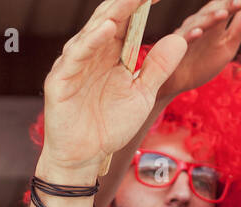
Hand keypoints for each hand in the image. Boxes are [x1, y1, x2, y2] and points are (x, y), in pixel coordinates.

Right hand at [40, 0, 187, 176]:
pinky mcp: (61, 80)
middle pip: (110, 17)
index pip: (127, 20)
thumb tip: (180, 40)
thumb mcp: (142, 95)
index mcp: (110, 53)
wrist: (84, 157)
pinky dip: (91, 41)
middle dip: (128, 1)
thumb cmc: (109, 126)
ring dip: (112, 13)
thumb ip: (157, 68)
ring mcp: (74, 63)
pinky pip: (77, 56)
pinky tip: (106, 29)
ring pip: (92, 31)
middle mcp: (91, 52)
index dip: (141, 4)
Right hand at [158, 0, 240, 101]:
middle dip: (225, 4)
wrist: (174, 83)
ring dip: (210, 18)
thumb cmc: (200, 62)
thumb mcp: (227, 45)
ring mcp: (185, 37)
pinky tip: (198, 33)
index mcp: (212, 21)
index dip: (235, 2)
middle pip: (213, 12)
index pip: (225, 6)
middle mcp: (198, 24)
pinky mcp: (173, 52)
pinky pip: (181, 44)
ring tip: (224, 13)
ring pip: (198, 25)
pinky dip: (189, 37)